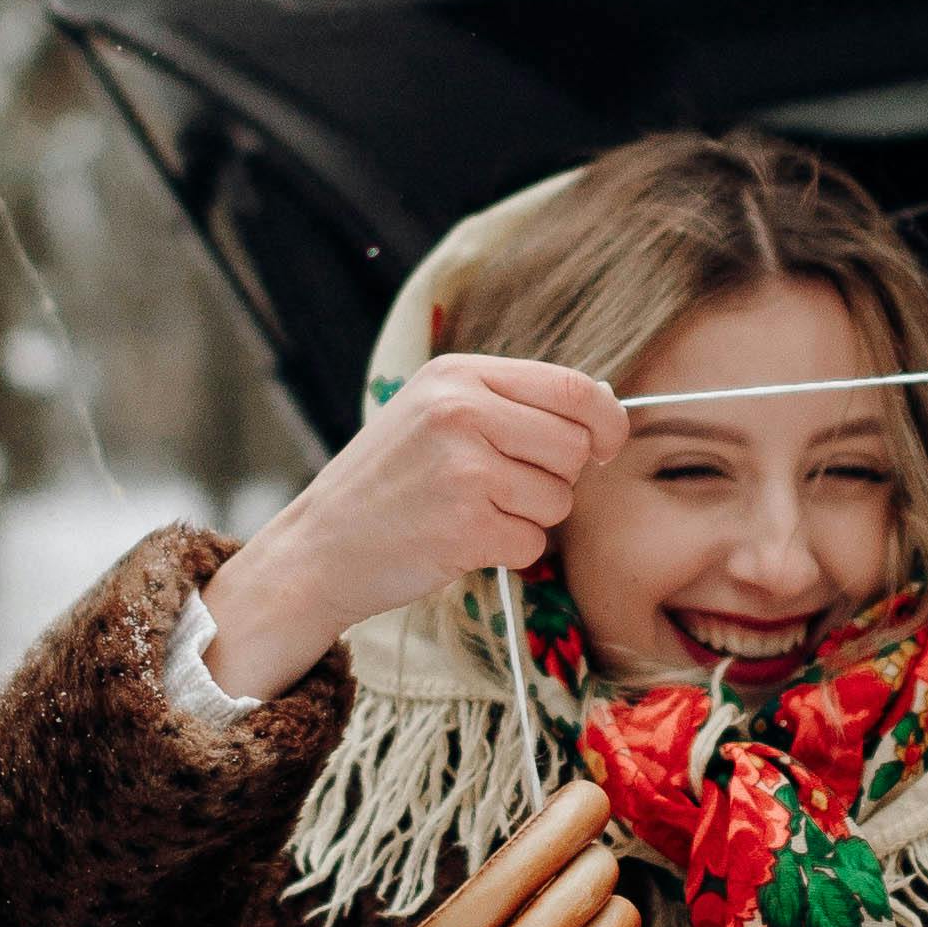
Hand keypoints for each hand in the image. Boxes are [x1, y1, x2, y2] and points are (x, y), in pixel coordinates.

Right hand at [197, 357, 627, 699]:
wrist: (320, 546)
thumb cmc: (389, 482)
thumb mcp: (434, 413)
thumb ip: (510, 403)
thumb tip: (604, 408)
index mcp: (458, 375)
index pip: (573, 387)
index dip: (606, 421)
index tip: (606, 445)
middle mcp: (461, 412)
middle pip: (575, 447)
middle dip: (556, 477)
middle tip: (505, 488)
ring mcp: (463, 469)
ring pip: (558, 499)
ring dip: (528, 517)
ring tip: (470, 512)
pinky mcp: (466, 526)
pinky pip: (533, 542)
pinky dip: (509, 551)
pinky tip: (462, 540)